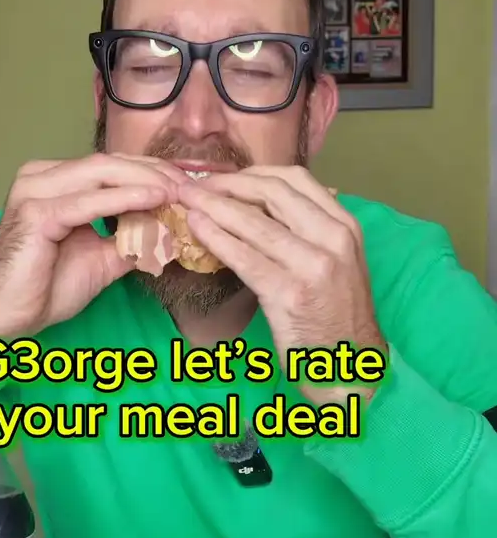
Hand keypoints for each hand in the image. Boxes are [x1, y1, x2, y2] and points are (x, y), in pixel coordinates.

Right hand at [0, 153, 181, 372]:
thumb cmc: (45, 289)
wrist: (6, 316)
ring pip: (102, 174)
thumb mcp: (101, 260)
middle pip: (109, 164)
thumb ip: (131, 240)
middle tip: (191, 185)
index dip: (151, 172)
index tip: (186, 185)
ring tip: (179, 191)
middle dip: (154, 172)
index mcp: (53, 182)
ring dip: (145, 181)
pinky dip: (125, 199)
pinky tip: (154, 200)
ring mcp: (35, 190)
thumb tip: (169, 232)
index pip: (110, 167)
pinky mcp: (36, 212)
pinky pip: (89, 201)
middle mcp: (40, 177)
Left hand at [177, 165, 386, 404]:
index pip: (296, 180)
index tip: (224, 179)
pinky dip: (216, 238)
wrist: (350, 362)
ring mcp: (313, 265)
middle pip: (272, 193)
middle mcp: (333, 239)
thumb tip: (263, 206)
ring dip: (213, 207)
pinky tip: (196, 229)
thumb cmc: (337, 315)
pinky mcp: (289, 293)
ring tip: (186, 201)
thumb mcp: (337, 263)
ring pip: (254, 223)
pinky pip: (244, 257)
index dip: (253, 174)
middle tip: (196, 186)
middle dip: (228, 185)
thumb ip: (310, 232)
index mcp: (345, 226)